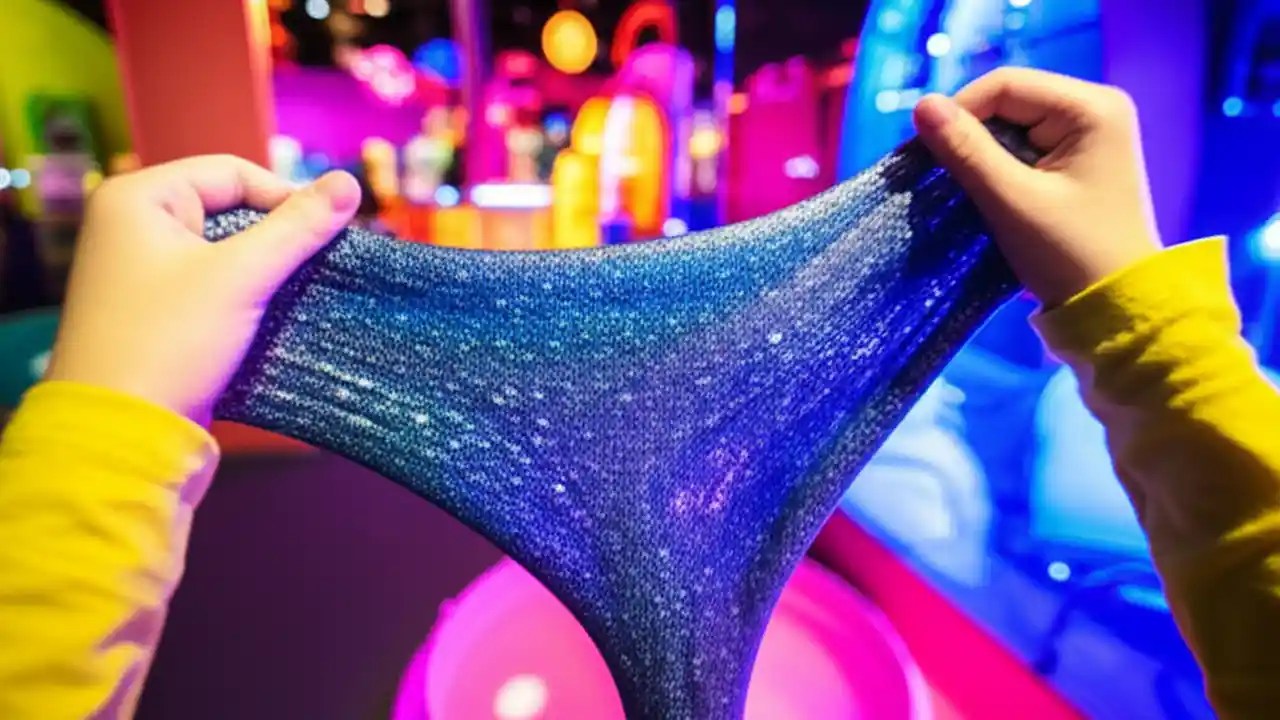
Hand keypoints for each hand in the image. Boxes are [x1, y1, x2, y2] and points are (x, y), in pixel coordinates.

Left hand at [45, 156, 359, 424]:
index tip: (326, 236)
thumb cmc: (170, 342)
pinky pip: (214, 284)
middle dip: (277, 238)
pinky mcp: (157, 311)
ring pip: (226, 251)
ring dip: (267, 270)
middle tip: (317, 266)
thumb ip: (298, 227)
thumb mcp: (241, 277)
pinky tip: (274, 318)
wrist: (121, 434)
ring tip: (301, 293)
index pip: (232, 172)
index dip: (285, 198)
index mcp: (137, 199)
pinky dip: (247, 296)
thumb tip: (350, 182)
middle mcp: (133, 226)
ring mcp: (142, 271)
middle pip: (230, 209)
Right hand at [913, 67, 1161, 305]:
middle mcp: (1095, 109)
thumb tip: (921, 105)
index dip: (957, 111)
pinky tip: (982, 192)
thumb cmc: (1069, 255)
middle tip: (937, 173)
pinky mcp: (1076, 161)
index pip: (1004, 85)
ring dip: (979, 154)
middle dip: (968, 134)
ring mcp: (1088, 135)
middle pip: (1008, 102)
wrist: (1115, 310)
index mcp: (1091, 108)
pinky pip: (1022, 148)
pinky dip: (995, 167)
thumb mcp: (1011, 201)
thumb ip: (966, 150)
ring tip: (958, 186)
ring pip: (1010, 127)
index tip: (923, 152)